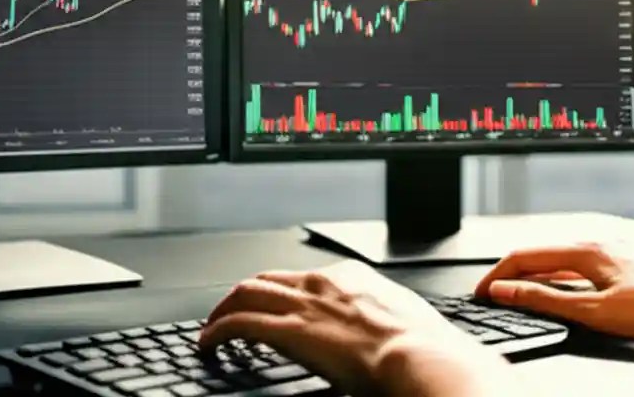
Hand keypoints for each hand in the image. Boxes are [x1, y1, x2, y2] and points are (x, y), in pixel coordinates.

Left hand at [201, 260, 508, 396]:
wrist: (421, 357)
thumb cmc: (424, 347)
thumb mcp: (405, 320)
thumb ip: (383, 320)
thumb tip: (386, 335)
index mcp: (352, 277)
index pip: (303, 277)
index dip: (284, 291)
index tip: (278, 305)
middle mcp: (322, 283)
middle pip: (268, 278)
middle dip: (244, 294)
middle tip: (231, 310)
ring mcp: (304, 305)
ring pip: (245, 293)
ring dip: (223, 309)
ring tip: (212, 327)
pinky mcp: (288, 331)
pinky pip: (238, 324)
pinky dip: (217, 331)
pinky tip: (209, 343)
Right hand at [474, 243, 633, 341]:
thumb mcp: (592, 311)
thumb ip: (544, 299)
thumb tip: (507, 291)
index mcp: (585, 249)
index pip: (524, 255)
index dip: (497, 275)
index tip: (482, 291)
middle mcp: (597, 242)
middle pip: (539, 253)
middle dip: (511, 272)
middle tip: (494, 294)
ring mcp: (612, 250)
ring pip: (558, 258)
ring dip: (533, 274)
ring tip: (519, 294)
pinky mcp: (624, 262)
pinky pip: (578, 264)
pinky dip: (556, 276)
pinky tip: (560, 291)